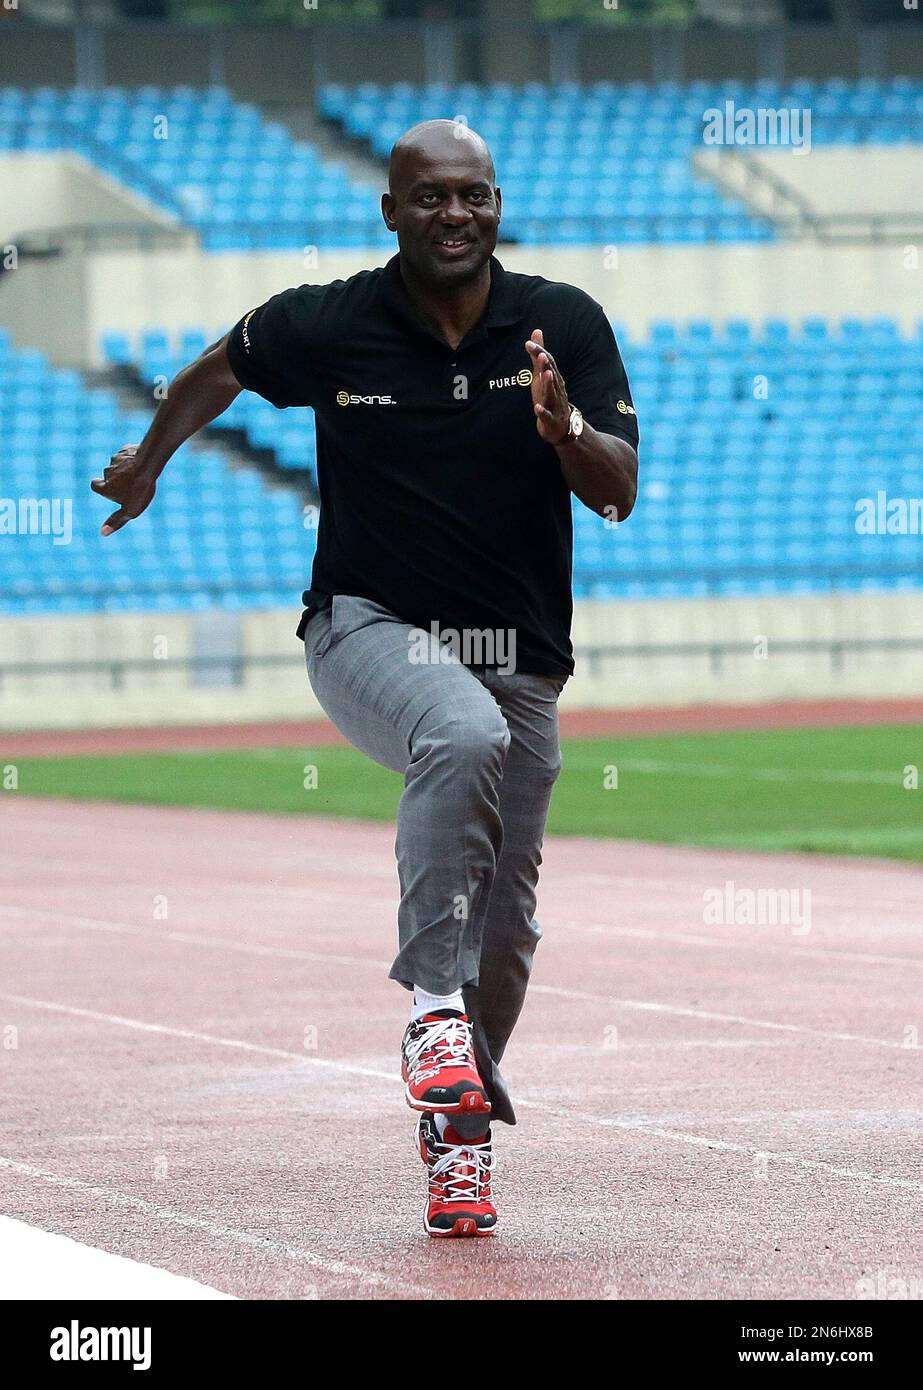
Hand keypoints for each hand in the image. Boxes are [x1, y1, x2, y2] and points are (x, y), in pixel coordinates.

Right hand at [90, 445, 156, 534]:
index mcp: (104, 486)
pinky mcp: (126, 449)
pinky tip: (143, 463)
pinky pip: (128, 454)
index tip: (109, 489)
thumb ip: (116, 521)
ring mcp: (116, 459)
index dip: (101, 487)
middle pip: (108, 475)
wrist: (148, 465)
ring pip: (119, 464)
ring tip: (140, 474)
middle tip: (130, 483)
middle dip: (116, 478)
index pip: (94, 485)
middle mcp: (107, 472)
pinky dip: (133, 458)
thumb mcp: (130, 511)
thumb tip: (102, 533)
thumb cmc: (138, 490)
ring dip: (126, 468)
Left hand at [525, 328, 570, 444]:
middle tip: (540, 354)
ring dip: (548, 384)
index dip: (539, 353)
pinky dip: (542, 411)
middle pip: (551, 376)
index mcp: (553, 378)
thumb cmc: (550, 397)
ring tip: (544, 374)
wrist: (561, 426)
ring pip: (552, 393)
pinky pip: (547, 415)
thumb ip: (538, 355)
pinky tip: (537, 408)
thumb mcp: (542, 375)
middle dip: (546, 365)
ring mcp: (555, 404)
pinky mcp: (551, 419)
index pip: (548, 363)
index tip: (528, 343)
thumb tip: (536, 331)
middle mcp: (556, 389)